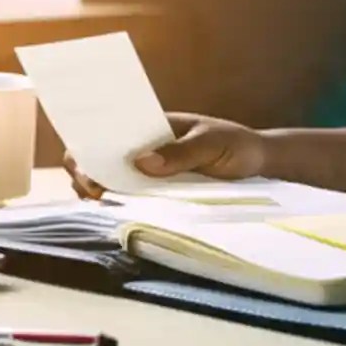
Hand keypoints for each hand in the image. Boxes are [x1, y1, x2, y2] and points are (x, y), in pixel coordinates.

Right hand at [62, 113, 267, 199]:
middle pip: (96, 160)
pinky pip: (130, 202)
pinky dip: (118, 210)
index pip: (104, 130)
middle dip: (84, 175)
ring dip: (98, 195)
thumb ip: (181, 153)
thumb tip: (140, 162)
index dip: (85, 148)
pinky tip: (116, 217)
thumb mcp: (212, 144)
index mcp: (150, 127)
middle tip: (95, 194)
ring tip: (103, 207)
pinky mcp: (159, 196)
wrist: (261, 164)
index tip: (87, 169)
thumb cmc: (237, 145)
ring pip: (108, 183)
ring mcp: (149, 174)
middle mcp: (143, 150)